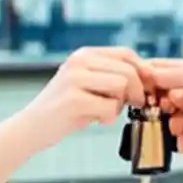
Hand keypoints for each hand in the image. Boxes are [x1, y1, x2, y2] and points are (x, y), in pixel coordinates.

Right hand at [29, 47, 150, 147]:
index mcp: (84, 54)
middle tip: (132, 106)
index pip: (127, 54)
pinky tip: (96, 121)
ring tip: (105, 112)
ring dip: (120, 105)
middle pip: (128, 71)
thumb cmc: (66, 109)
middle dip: (136, 92)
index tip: (148, 90)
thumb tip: (151, 75)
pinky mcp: (73, 100)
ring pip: (121, 86)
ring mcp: (74, 79)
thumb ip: (113, 76)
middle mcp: (79, 61)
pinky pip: (110, 107)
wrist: (31, 128)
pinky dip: (109, 118)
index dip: (144, 72)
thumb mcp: (89, 85)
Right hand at [148, 58, 182, 165]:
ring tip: (173, 114)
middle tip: (154, 100)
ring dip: (166, 118)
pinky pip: (178, 143)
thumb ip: (174, 74)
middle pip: (162, 100)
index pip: (165, 77)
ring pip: (167, 122)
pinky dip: (177, 136)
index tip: (137, 80)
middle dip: (156, 100)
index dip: (150, 78)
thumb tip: (146, 72)